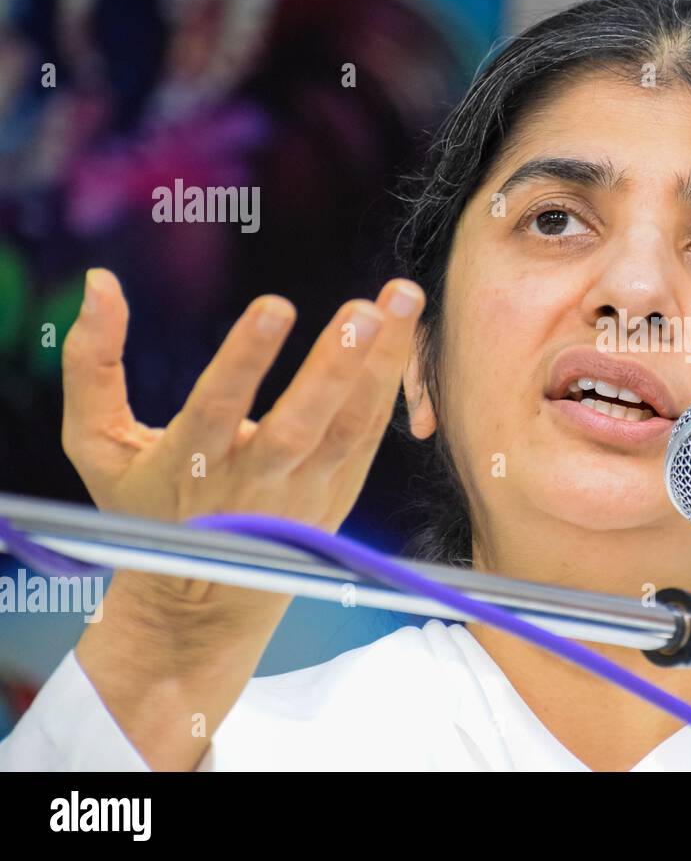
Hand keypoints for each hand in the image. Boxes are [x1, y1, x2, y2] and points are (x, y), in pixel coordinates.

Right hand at [61, 267, 424, 768]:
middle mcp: (253, 484)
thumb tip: (99, 282)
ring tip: (402, 301)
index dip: (245, 358)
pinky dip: (389, 386)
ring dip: (380, 364)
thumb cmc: (146, 507)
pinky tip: (404, 337)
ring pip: (349, 428)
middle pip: (299, 426)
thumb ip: (91, 365)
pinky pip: (369, 436)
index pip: (219, 407)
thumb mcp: (97, 445)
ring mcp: (304, 494)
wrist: (199, 601)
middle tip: (364, 311)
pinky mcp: (338, 495)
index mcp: (190, 466)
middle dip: (334, 367)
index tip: (275, 306)